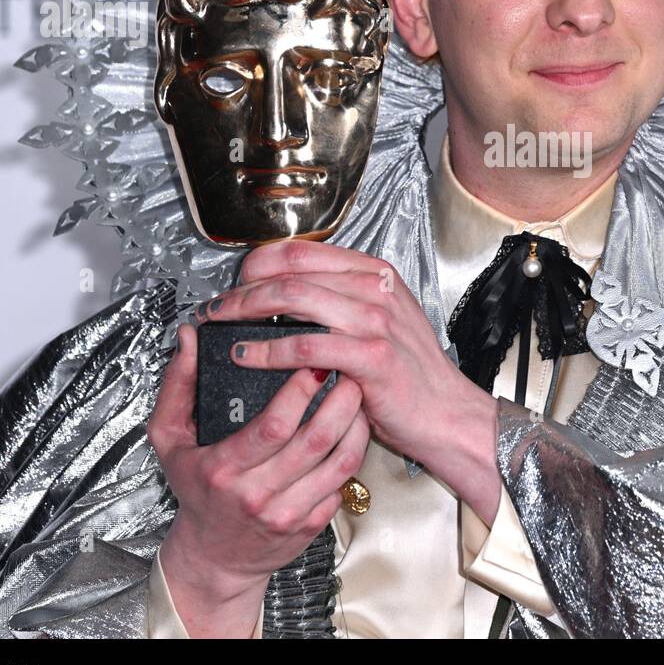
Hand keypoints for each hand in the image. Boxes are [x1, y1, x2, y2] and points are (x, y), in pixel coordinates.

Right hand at [146, 321, 370, 637]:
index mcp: (224, 469)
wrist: (213, 558)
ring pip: (338, 462)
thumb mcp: (169, 439)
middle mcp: (258, 494)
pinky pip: (343, 483)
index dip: (299, 392)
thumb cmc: (195, 491)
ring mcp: (288, 513)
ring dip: (356, 424)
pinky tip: (355, 429)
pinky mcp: (311, 525)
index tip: (314, 361)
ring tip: (359, 395)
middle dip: (340, 400)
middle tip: (350, 370)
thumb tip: (189, 339)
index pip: (272, 426)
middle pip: (313, 441)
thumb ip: (177, 386)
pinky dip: (354, 452)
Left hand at [191, 238, 502, 524]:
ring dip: (247, 311)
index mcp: (374, 274)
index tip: (237, 280)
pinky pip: (306, 345)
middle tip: (217, 306)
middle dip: (243, 288)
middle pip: (292, 272)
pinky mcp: (371, 356)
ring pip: (294, 299)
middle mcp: (376, 289)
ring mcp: (376, 320)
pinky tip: (246, 355)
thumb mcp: (378, 322)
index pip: (303, 250)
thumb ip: (339, 302)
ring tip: (223, 325)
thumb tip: (284, 295)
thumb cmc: (409, 376)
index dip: (260, 262)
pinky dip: (267, 350)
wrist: (446, 414)